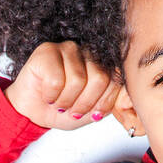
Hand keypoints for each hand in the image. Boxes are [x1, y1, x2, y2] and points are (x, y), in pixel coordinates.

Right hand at [4, 41, 119, 130]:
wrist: (33, 114)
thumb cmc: (63, 110)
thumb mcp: (94, 112)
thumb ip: (114, 103)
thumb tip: (130, 100)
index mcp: (103, 64)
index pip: (116, 80)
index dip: (104, 102)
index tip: (93, 112)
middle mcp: (88, 52)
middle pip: (100, 78)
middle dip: (85, 103)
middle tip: (72, 108)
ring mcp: (68, 48)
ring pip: (78, 80)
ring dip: (65, 101)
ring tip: (58, 102)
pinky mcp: (46, 51)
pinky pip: (56, 80)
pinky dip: (50, 95)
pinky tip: (46, 93)